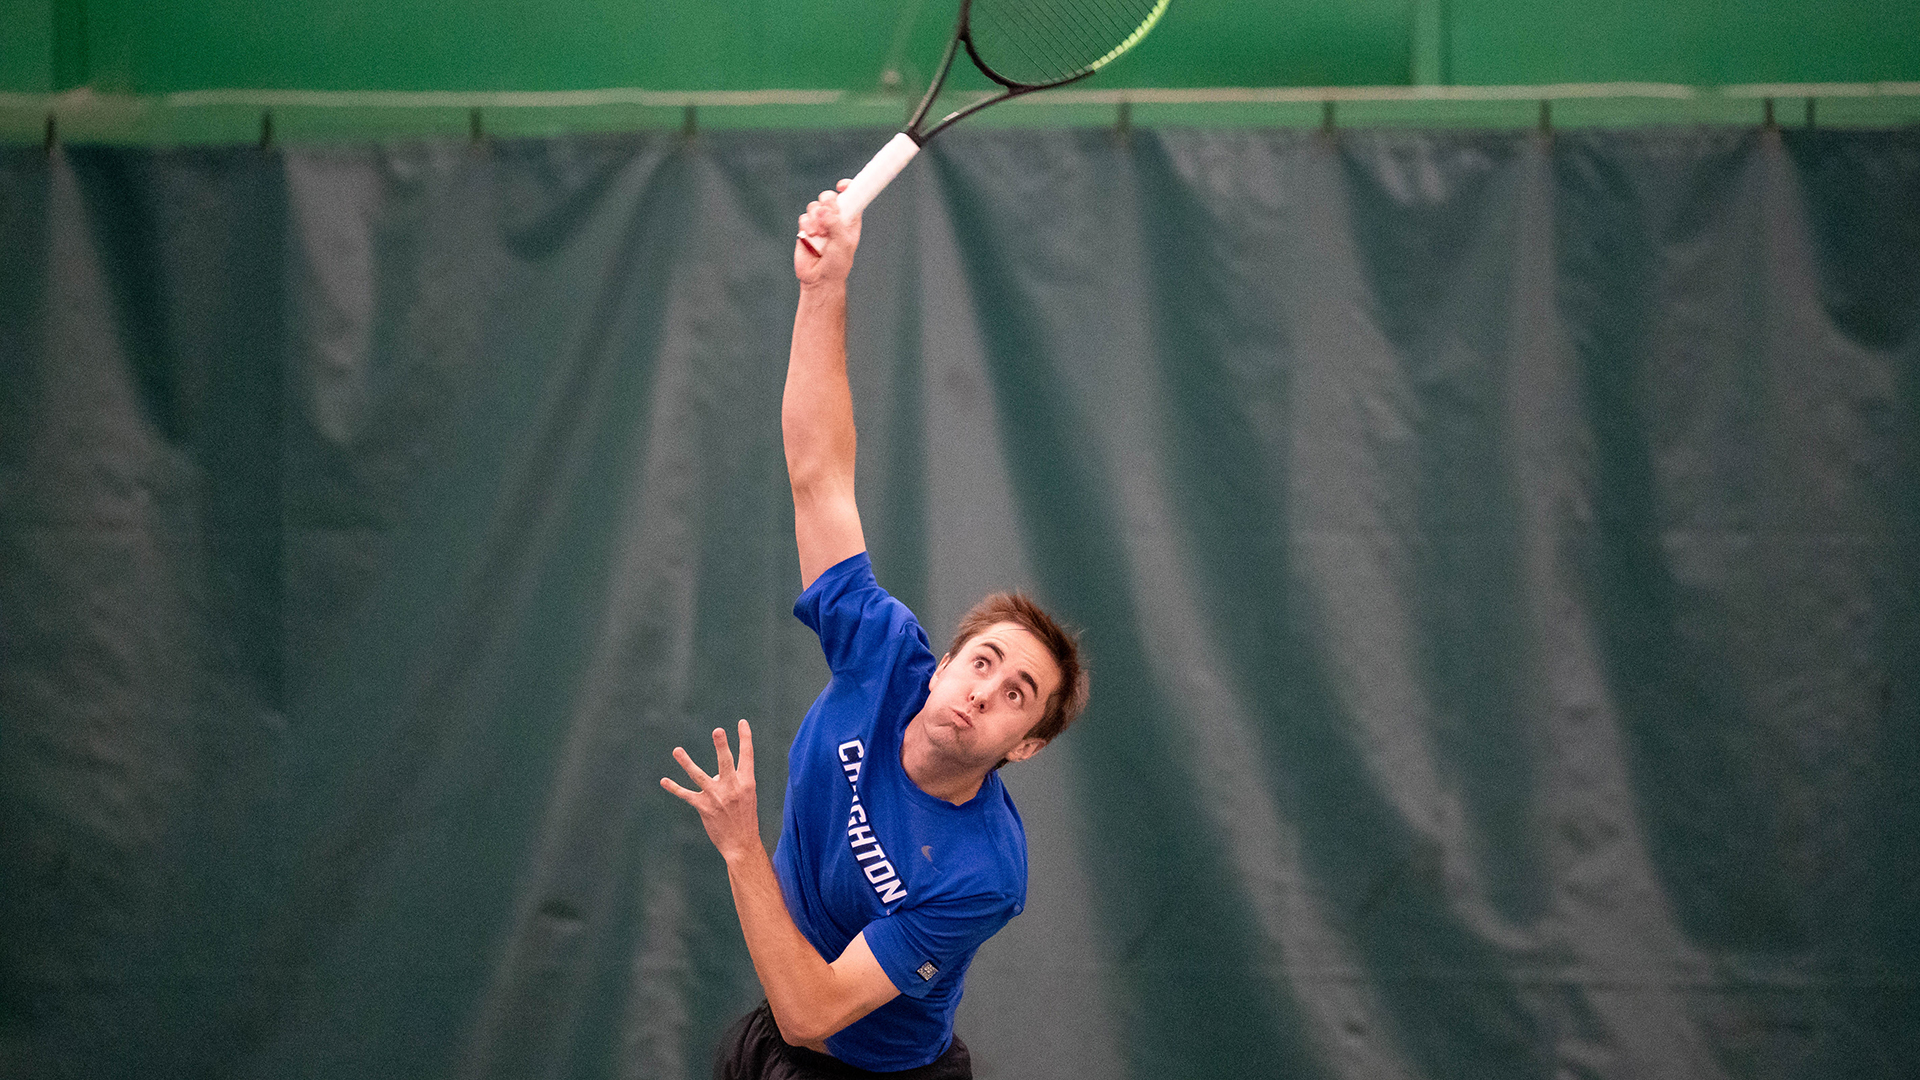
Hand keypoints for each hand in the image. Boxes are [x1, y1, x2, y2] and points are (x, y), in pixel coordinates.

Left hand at [662, 720, 762, 862]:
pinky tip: (664, 781)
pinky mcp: (704, 807)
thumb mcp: (745, 797)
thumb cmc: (744, 819)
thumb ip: (729, 782)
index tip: (742, 722)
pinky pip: (686, 794)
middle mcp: (732, 787)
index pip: (747, 756)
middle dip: (722, 746)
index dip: (745, 738)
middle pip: (726, 762)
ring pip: (699, 776)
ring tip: (676, 750)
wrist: (741, 844)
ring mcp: (716, 797)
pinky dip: (674, 787)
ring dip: (686, 762)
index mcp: (747, 783)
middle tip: (718, 731)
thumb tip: (712, 775)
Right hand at [794, 181, 861, 286]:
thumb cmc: (837, 263)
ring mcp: (819, 222)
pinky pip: (804, 217)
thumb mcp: (842, 243)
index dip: (847, 188)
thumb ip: (835, 225)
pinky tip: (811, 236)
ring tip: (820, 234)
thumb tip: (824, 210)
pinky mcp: (806, 228)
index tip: (842, 186)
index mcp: (850, 220)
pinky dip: (807, 225)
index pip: (851, 198)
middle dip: (828, 201)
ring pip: (815, 205)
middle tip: (828, 212)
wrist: (819, 278)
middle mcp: (835, 218)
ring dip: (816, 217)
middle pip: (829, 197)